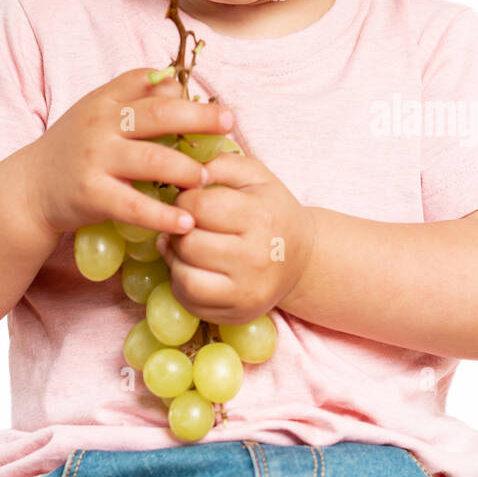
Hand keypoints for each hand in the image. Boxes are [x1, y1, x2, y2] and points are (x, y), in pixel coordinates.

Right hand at [27, 69, 233, 239]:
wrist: (30, 187)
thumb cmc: (75, 148)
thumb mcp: (97, 115)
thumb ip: (134, 99)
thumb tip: (179, 87)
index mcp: (105, 101)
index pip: (144, 81)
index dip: (181, 89)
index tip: (216, 102)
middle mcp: (100, 124)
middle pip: (158, 114)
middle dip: (199, 118)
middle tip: (230, 124)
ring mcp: (96, 158)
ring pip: (152, 160)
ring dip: (185, 169)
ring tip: (207, 179)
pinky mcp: (92, 194)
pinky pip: (134, 205)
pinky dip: (162, 215)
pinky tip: (185, 223)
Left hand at [155, 151, 316, 323]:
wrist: (302, 257)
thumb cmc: (271, 210)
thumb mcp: (254, 175)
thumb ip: (219, 163)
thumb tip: (184, 173)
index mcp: (260, 216)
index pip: (198, 206)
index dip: (184, 199)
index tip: (190, 199)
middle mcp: (257, 257)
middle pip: (188, 242)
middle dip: (178, 228)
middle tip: (186, 224)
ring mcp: (248, 290)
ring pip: (184, 275)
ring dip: (175, 257)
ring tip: (186, 245)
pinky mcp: (238, 313)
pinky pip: (189, 300)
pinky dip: (180, 282)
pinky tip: (192, 267)